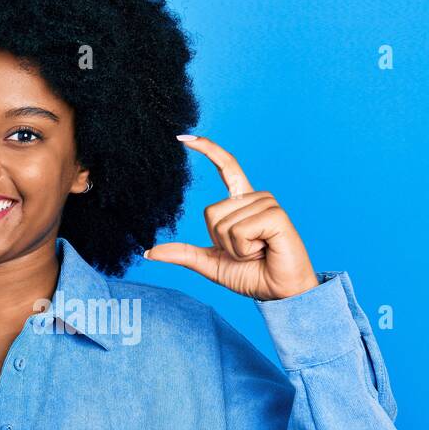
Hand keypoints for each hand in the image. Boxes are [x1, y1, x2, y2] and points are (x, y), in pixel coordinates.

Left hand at [144, 135, 320, 299]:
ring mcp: (267, 204)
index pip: (225, 166)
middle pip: (210, 212)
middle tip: (246, 251)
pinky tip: (265, 250)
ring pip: (224, 223)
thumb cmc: (251, 275)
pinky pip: (239, 230)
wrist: (280, 292)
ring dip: (235, 248)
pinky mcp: (276, 215)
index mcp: (241, 203)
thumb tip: (148, 252)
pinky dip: (245, 249)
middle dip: (220, 242)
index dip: (207, 149)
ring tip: (258, 251)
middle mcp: (254, 198)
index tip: (183, 136)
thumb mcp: (210, 263)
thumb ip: (183, 254)